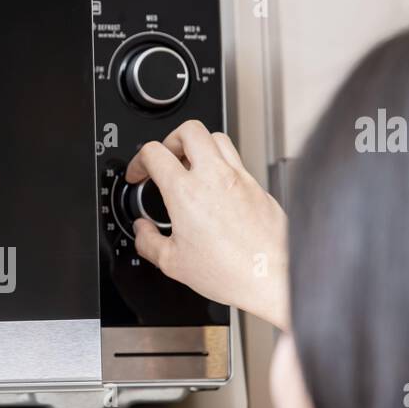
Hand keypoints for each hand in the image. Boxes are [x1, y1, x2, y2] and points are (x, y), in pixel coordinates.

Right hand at [126, 120, 289, 330]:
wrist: (269, 277)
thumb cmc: (229, 271)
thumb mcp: (172, 263)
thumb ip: (148, 241)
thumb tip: (142, 231)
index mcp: (186, 192)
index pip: (154, 152)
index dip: (139, 161)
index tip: (139, 174)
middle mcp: (214, 177)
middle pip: (189, 129)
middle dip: (171, 140)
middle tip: (166, 159)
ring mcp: (239, 178)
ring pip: (217, 138)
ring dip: (199, 146)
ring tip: (191, 167)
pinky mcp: (257, 187)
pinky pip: (237, 161)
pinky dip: (222, 166)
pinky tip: (216, 189)